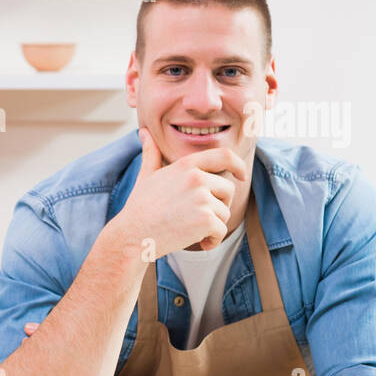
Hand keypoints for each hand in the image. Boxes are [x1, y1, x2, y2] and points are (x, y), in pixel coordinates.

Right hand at [114, 127, 248, 256]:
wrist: (133, 234)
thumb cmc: (139, 207)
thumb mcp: (146, 176)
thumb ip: (151, 153)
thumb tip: (144, 132)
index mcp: (186, 165)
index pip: (224, 156)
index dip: (238, 165)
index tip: (242, 175)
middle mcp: (197, 178)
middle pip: (228, 190)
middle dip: (218, 206)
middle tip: (196, 217)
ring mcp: (202, 198)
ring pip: (224, 213)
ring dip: (212, 226)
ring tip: (191, 230)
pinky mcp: (205, 219)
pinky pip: (221, 231)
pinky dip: (212, 240)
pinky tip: (198, 242)